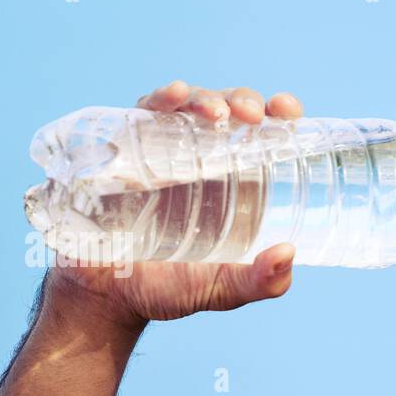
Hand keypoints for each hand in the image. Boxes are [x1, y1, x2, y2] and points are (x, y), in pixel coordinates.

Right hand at [45, 80, 304, 328]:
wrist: (106, 298)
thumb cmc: (170, 290)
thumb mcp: (223, 289)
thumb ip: (261, 281)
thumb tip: (287, 253)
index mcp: (233, 181)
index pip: (261, 133)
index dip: (278, 112)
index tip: (289, 111)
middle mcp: (199, 158)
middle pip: (226, 109)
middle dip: (242, 100)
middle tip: (251, 115)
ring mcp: (159, 151)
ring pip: (186, 105)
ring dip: (204, 99)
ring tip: (216, 113)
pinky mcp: (123, 152)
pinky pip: (140, 115)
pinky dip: (158, 100)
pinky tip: (172, 96)